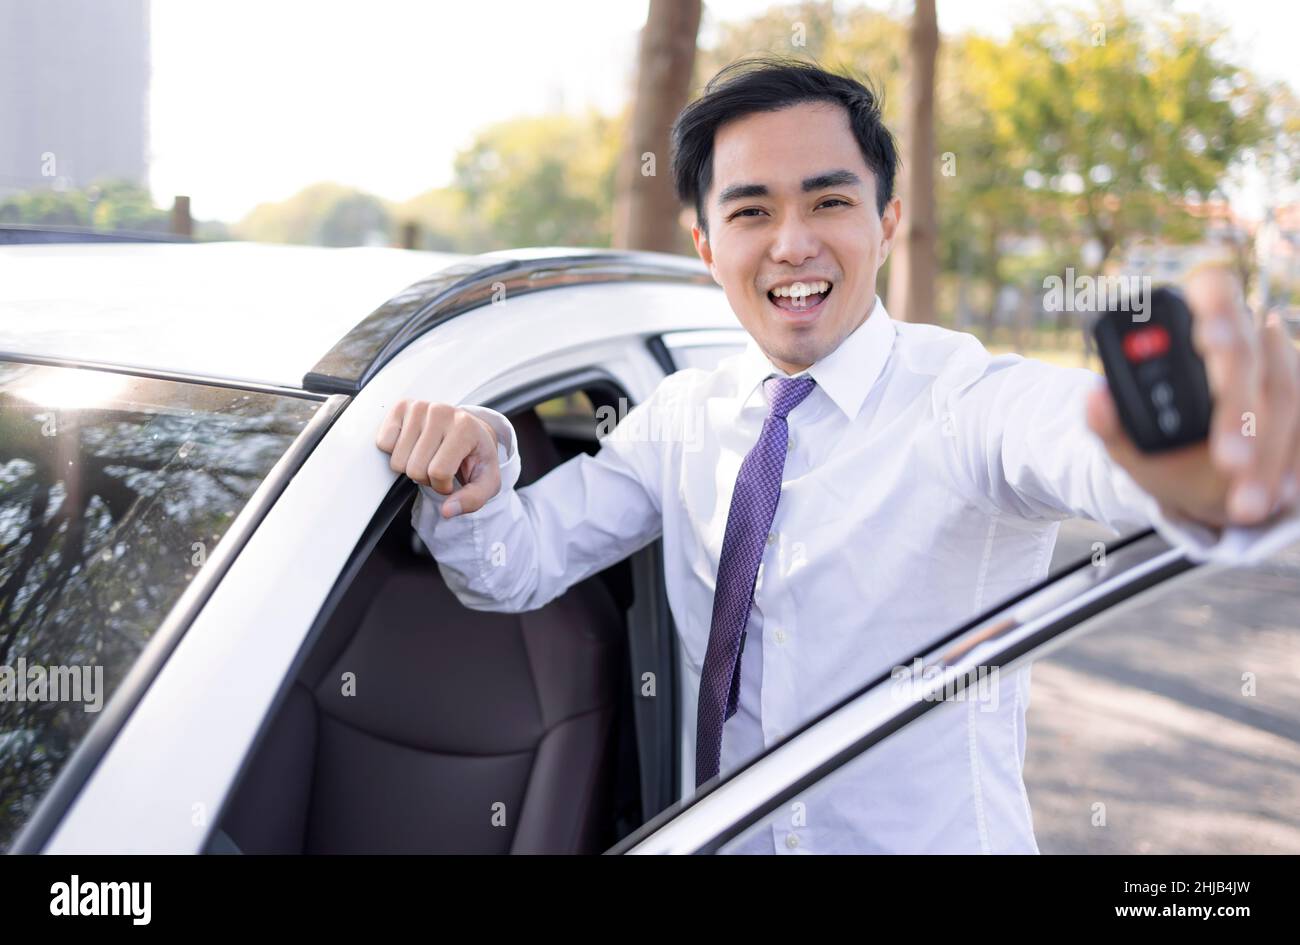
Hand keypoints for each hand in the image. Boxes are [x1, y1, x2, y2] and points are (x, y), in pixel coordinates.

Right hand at [375, 400, 500, 517]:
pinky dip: (396, 452)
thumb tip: (447, 510)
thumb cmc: (476, 456)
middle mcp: (441, 412)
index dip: (443, 486)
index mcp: (465, 427)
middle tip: (439, 466)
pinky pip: (383, 443)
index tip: (452, 479)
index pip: (439, 472)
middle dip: (426, 478)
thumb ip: (473, 500)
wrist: (471, 431)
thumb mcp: (486, 481)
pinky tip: (414, 446)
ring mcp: (419, 407)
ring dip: (411, 467)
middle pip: (415, 469)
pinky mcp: (401, 407)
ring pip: (397, 460)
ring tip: (428, 457)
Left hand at [1086, 266, 1299, 528]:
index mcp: (1197, 330)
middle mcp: (1247, 341)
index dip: (1216, 306)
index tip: (1208, 339)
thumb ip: (1108, 423)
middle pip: (1250, 356)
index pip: (1212, 290)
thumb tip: (1094, 397)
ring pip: (1287, 395)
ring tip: (1244, 499)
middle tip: (1226, 459)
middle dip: (1239, 410)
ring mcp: (1285, 369)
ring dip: (1266, 449)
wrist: (1208, 480)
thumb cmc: (1166, 451)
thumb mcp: (1130, 444)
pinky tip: (1278, 493)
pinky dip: (1292, 464)